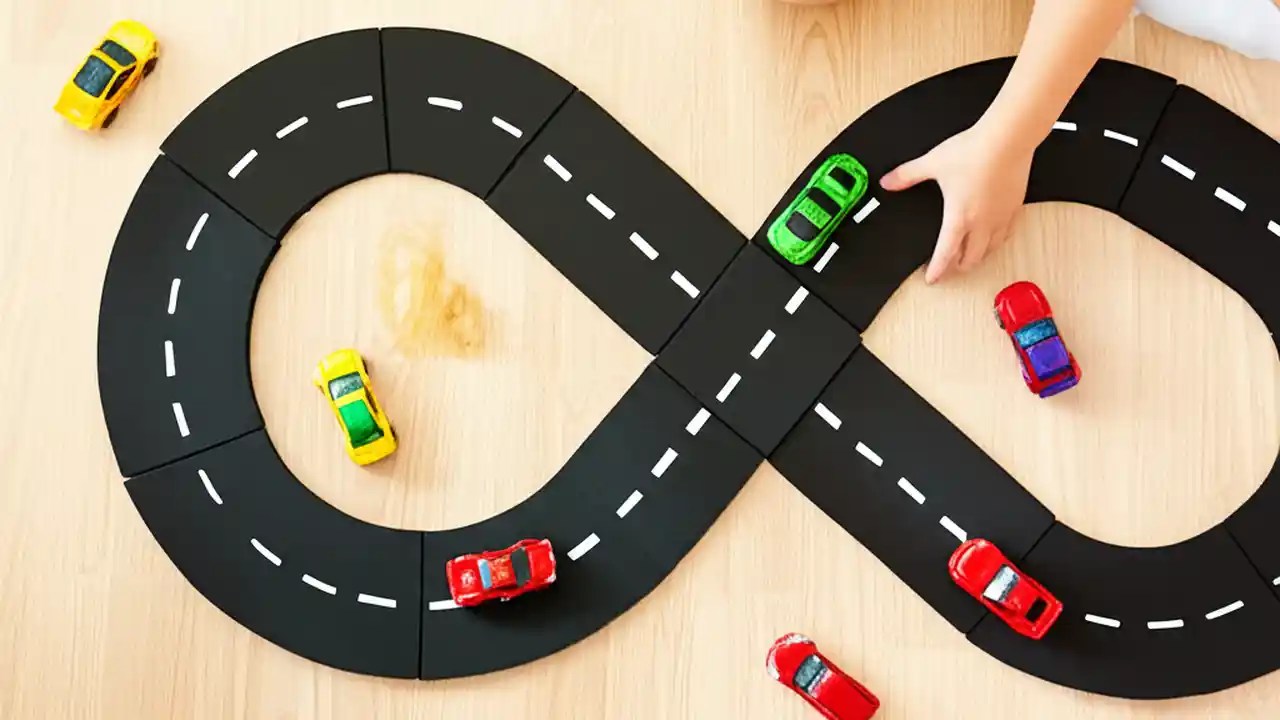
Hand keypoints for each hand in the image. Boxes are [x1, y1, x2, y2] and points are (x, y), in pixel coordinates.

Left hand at [880, 123, 1034, 283]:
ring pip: (991, 250)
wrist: (1008, 139)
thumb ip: (907, 175)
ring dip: (978, 256)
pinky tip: (993, 236)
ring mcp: (1001, 217)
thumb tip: (887, 181)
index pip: (945, 254)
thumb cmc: (973, 151)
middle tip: (949, 267)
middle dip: (958, 266)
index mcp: (959, 218)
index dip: (937, 270)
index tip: (932, 279)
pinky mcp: (1015, 207)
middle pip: (970, 259)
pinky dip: (997, 241)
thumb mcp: (932, 163)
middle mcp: (982, 223)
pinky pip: (1006, 234)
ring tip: (969, 256)